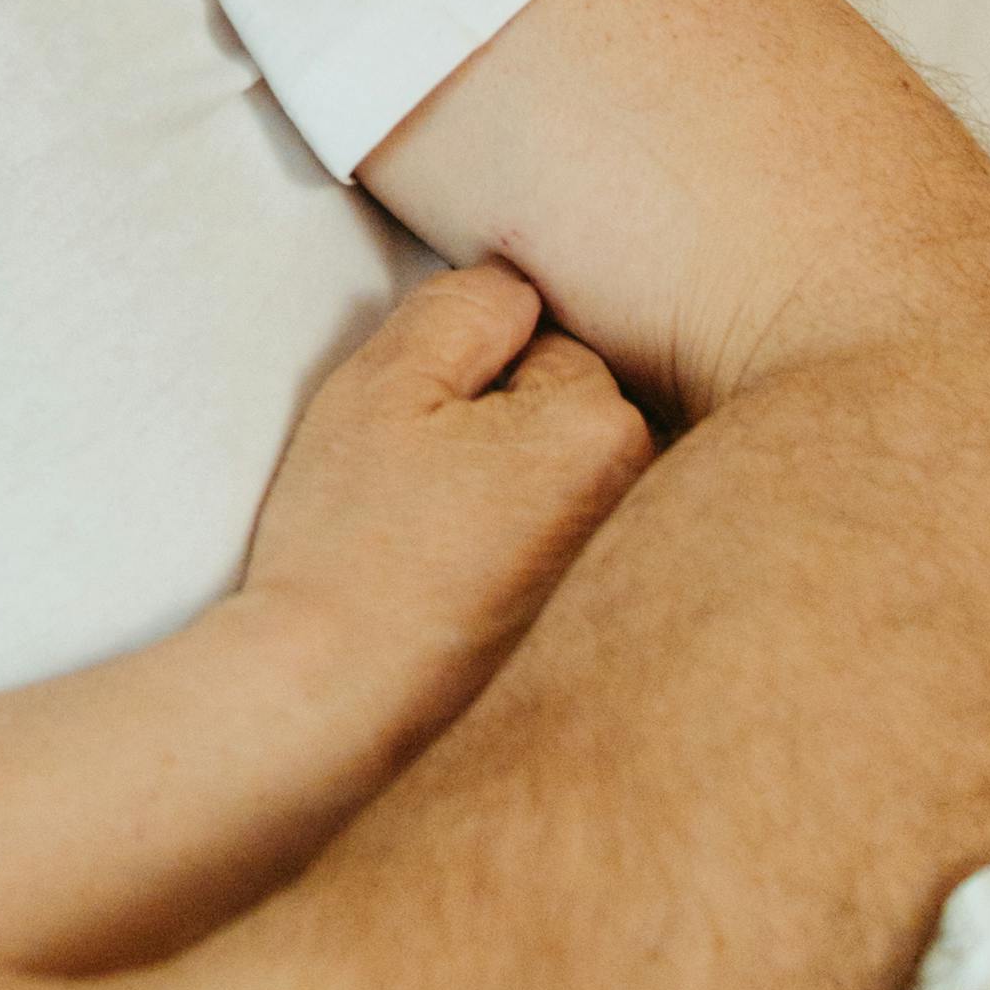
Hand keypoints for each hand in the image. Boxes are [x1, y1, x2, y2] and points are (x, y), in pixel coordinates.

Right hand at [235, 262, 651, 775]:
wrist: (340, 700)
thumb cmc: (356, 539)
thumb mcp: (384, 384)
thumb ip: (464, 307)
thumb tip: (521, 288)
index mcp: (602, 426)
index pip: (547, 346)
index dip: (464, 378)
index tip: (419, 437)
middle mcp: (649, 500)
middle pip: (574, 417)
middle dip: (509, 433)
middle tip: (429, 492)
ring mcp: (634, 577)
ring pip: (573, 487)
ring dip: (522, 497)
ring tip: (447, 551)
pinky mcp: (611, 636)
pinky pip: (578, 558)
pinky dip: (531, 565)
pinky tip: (469, 600)